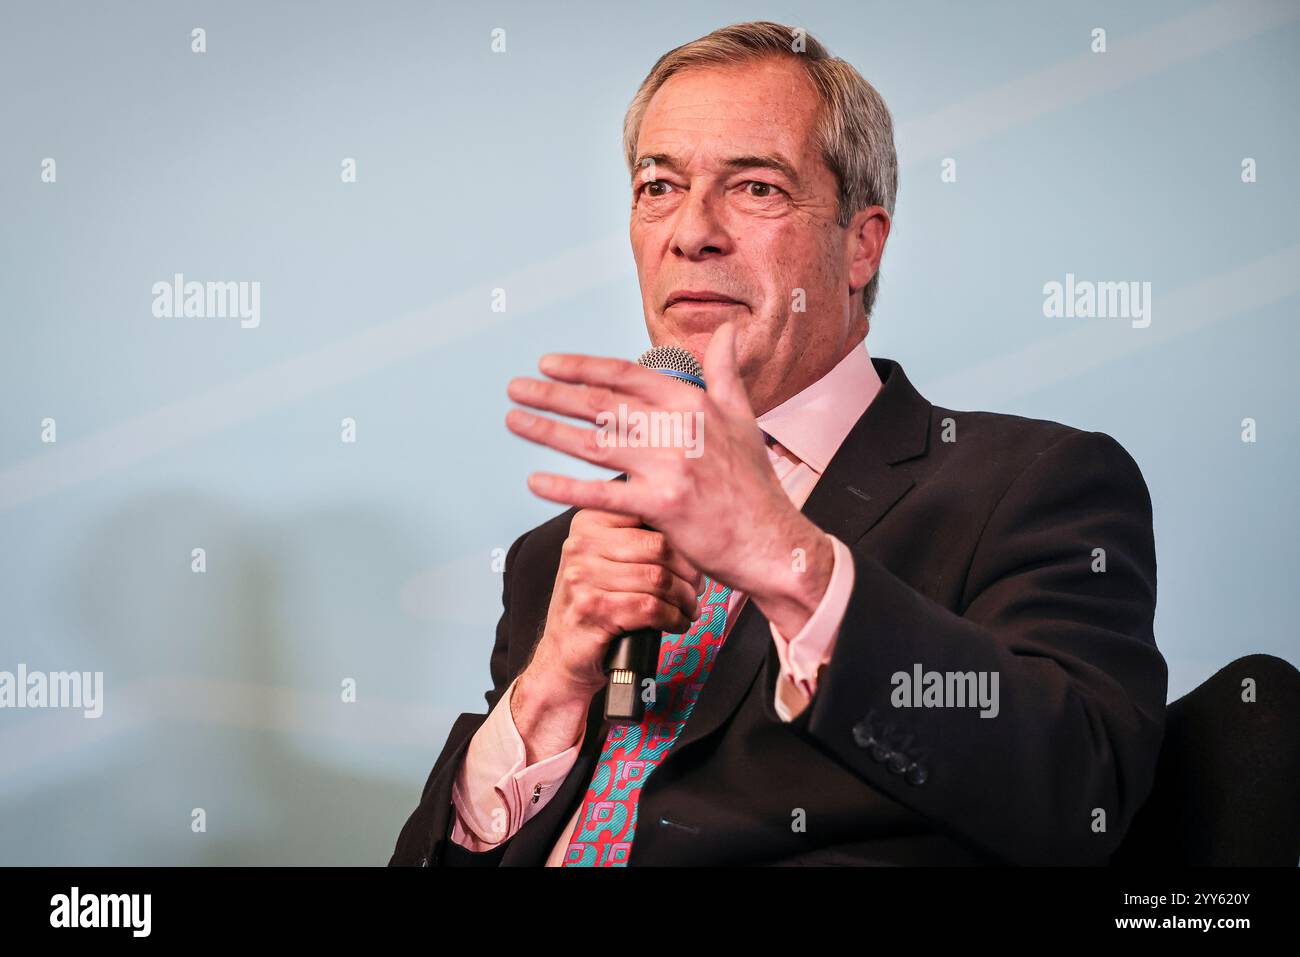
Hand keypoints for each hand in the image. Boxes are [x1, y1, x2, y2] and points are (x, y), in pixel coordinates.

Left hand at [504, 322, 832, 635]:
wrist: (771, 542)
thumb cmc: (753, 484)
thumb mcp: (743, 417)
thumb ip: (726, 371)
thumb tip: (727, 329)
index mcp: (694, 404)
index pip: (627, 375)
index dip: (583, 367)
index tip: (548, 363)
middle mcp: (679, 430)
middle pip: (601, 406)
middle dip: (553, 395)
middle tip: (515, 387)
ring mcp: (669, 468)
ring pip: (594, 443)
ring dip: (548, 430)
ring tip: (514, 420)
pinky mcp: (661, 507)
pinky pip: (602, 494)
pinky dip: (565, 487)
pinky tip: (535, 480)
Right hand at [525, 508, 703, 701]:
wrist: (565, 650)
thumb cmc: (596, 600)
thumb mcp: (607, 557)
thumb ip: (637, 534)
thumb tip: (690, 524)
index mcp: (589, 521)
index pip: (649, 513)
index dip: (681, 537)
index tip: (692, 555)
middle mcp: (581, 544)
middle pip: (659, 546)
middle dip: (689, 571)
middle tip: (697, 587)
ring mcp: (583, 576)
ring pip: (658, 579)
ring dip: (685, 599)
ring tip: (690, 608)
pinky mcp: (592, 609)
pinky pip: (650, 607)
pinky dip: (673, 618)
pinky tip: (677, 623)